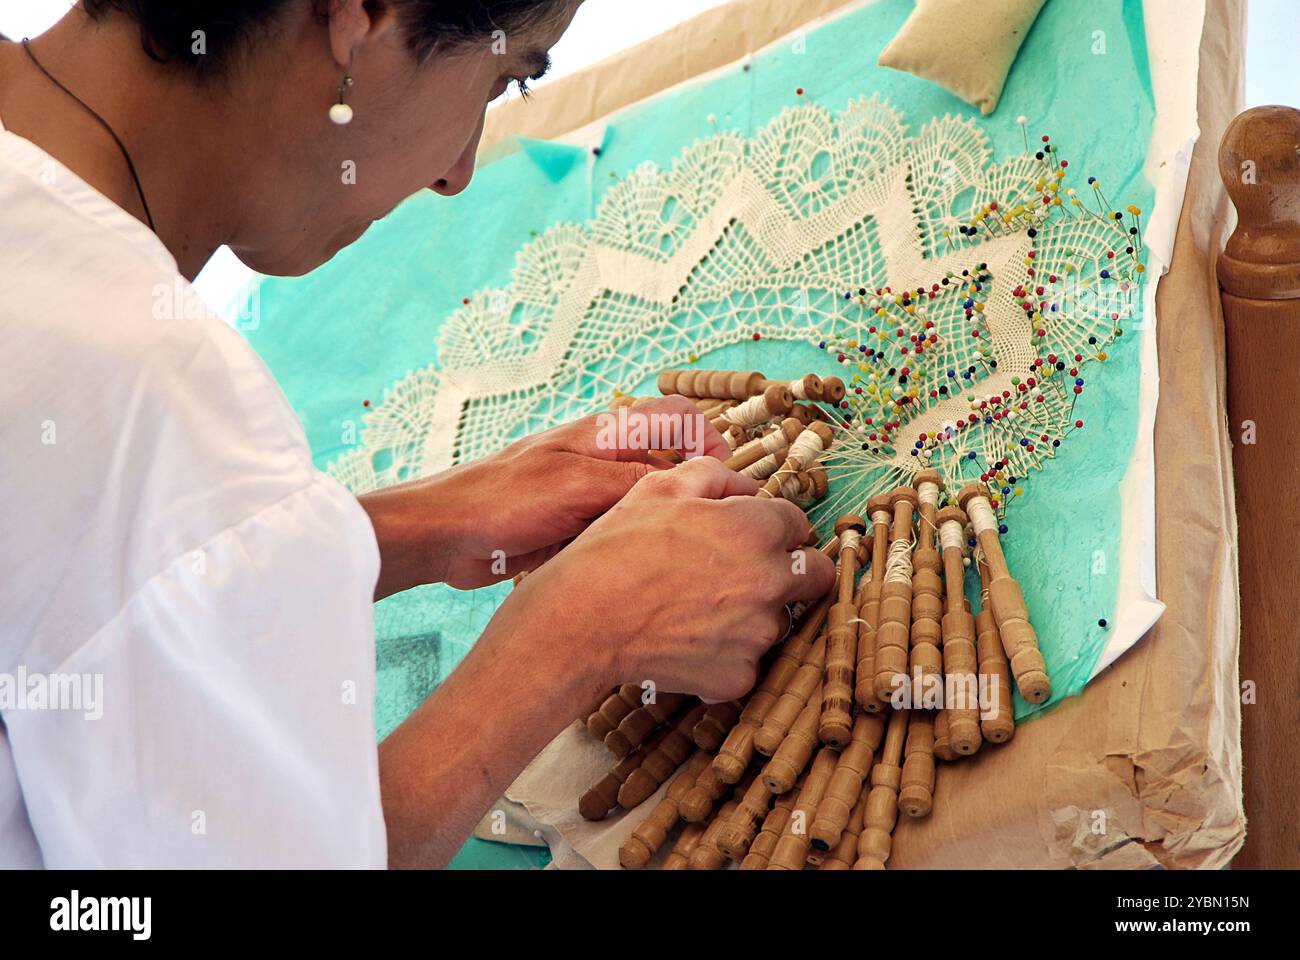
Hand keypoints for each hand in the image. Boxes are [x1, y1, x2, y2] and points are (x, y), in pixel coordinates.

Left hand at [359, 395, 729, 596]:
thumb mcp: (579, 485)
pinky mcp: (580, 529)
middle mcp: (605, 460)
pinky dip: (637, 547)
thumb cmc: (504, 497)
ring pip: (649, 504)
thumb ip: (637, 481)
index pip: (675, 416)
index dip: (707, 439)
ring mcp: (593, 495)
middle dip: (695, 489)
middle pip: (670, 463)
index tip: (724, 475)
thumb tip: (692, 482)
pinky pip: (623, 534)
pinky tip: (650, 570)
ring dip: (667, 523)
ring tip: (691, 551)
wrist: (447, 535)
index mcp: (606, 434)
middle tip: (718, 523)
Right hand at [495, 457, 836, 702]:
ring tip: (698, 609)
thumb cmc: (615, 548)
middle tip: (748, 573)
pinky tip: (687, 640)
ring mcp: (756, 634)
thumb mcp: (660, 487)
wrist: (579, 620)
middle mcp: (769, 582)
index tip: (754, 535)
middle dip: (794, 571)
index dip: (774, 526)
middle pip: (816, 576)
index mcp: (757, 529)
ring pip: (777, 621)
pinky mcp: (737, 676)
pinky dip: (725, 655)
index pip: (798, 523)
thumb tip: (747, 486)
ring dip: (753, 615)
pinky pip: (746, 662)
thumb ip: (715, 475)